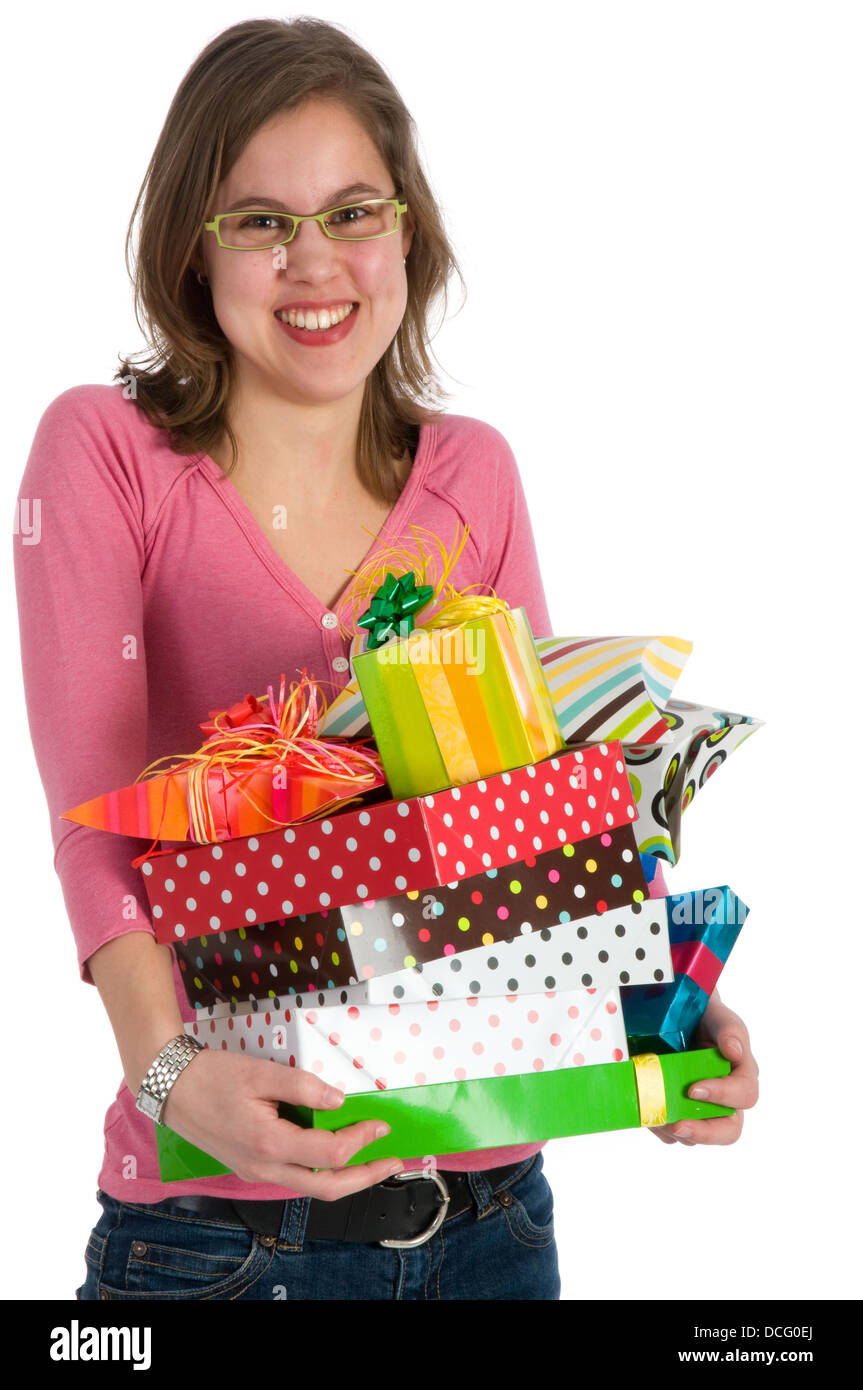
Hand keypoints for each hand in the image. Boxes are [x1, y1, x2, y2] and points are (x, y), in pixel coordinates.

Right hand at [161, 1046, 402, 1197]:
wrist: (170, 1088)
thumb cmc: (212, 1076)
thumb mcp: (261, 1073)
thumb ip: (304, 1087)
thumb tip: (339, 1101)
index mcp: (268, 1143)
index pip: (329, 1153)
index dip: (361, 1140)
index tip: (381, 1124)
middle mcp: (263, 1166)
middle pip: (326, 1187)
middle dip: (365, 1177)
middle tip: (393, 1162)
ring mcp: (256, 1171)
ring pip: (310, 1186)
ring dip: (345, 1177)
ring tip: (370, 1159)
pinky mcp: (250, 1166)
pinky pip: (294, 1176)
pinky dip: (321, 1169)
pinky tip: (333, 1152)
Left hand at [651, 992, 758, 1146]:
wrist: (672, 1017)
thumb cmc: (703, 1017)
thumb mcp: (717, 1015)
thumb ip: (729, 1028)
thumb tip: (734, 1051)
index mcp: (742, 1074)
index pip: (744, 1095)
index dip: (722, 1095)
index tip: (693, 1089)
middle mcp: (727, 1098)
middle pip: (729, 1130)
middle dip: (704, 1132)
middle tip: (678, 1125)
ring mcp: (702, 1110)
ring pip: (697, 1137)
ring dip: (675, 1130)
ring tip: (654, 1114)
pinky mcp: (678, 1115)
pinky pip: (671, 1134)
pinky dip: (657, 1126)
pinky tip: (645, 1112)